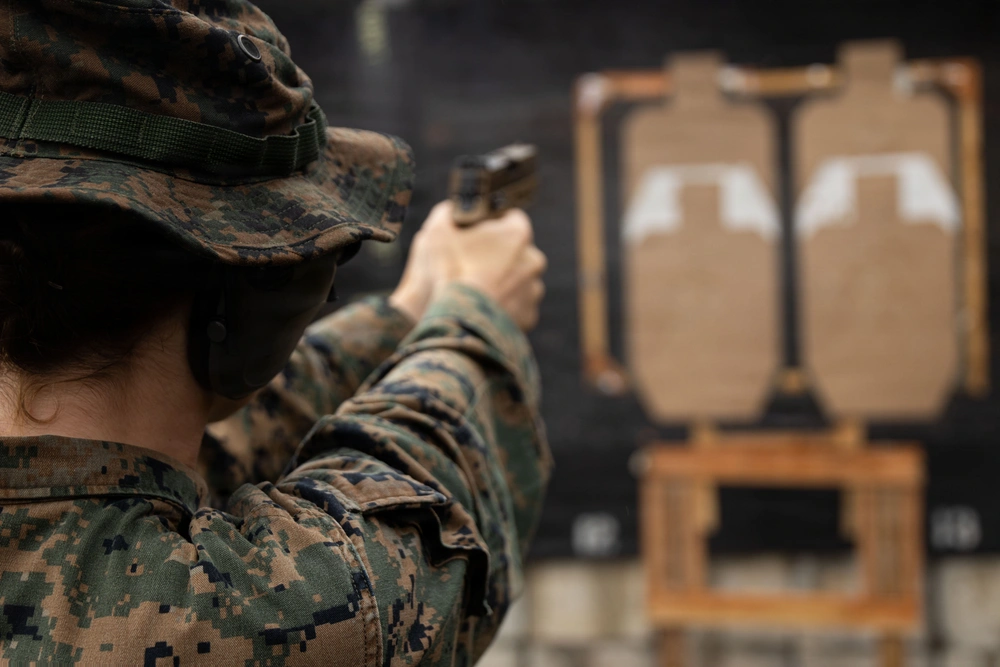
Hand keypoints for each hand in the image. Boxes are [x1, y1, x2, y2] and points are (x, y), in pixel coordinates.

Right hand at [389, 201, 546, 330]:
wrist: (457, 322)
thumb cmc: (448, 271)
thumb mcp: (438, 229)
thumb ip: (450, 212)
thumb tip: (454, 210)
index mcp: (518, 234)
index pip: (511, 219)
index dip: (491, 225)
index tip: (475, 233)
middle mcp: (533, 260)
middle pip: (516, 251)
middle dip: (498, 255)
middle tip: (472, 264)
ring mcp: (533, 291)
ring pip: (518, 281)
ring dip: (502, 283)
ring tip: (475, 291)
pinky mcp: (528, 317)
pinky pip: (516, 307)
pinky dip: (502, 308)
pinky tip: (482, 310)